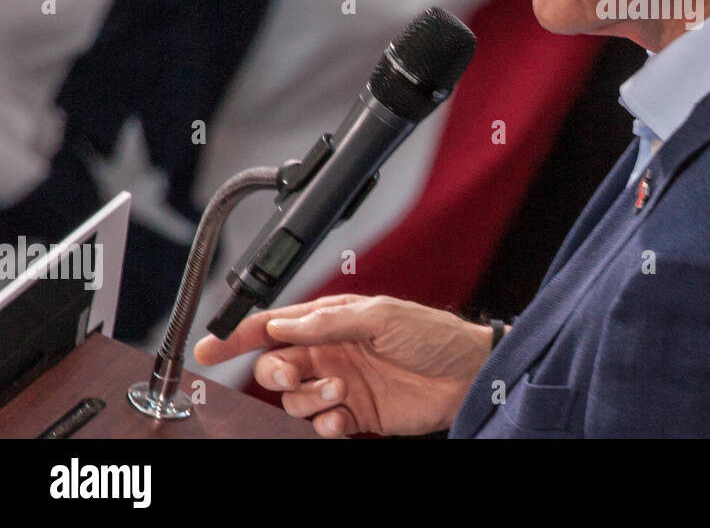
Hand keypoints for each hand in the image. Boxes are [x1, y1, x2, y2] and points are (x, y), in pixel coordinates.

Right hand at [193, 294, 492, 437]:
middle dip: (275, 375)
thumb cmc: (432, 335)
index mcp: (330, 322)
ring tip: (341, 394)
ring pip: (292, 402)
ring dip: (307, 401)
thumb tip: (285, 326)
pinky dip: (322, 427)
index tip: (207, 348)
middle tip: (294, 377)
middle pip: (274, 368)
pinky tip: (343, 419)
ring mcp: (338, 386)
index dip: (236, 336)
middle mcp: (328, 354)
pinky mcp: (352, 417)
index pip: (273, 327)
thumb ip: (330, 322)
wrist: (466, 374)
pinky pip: (317, 427)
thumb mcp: (382, 316)